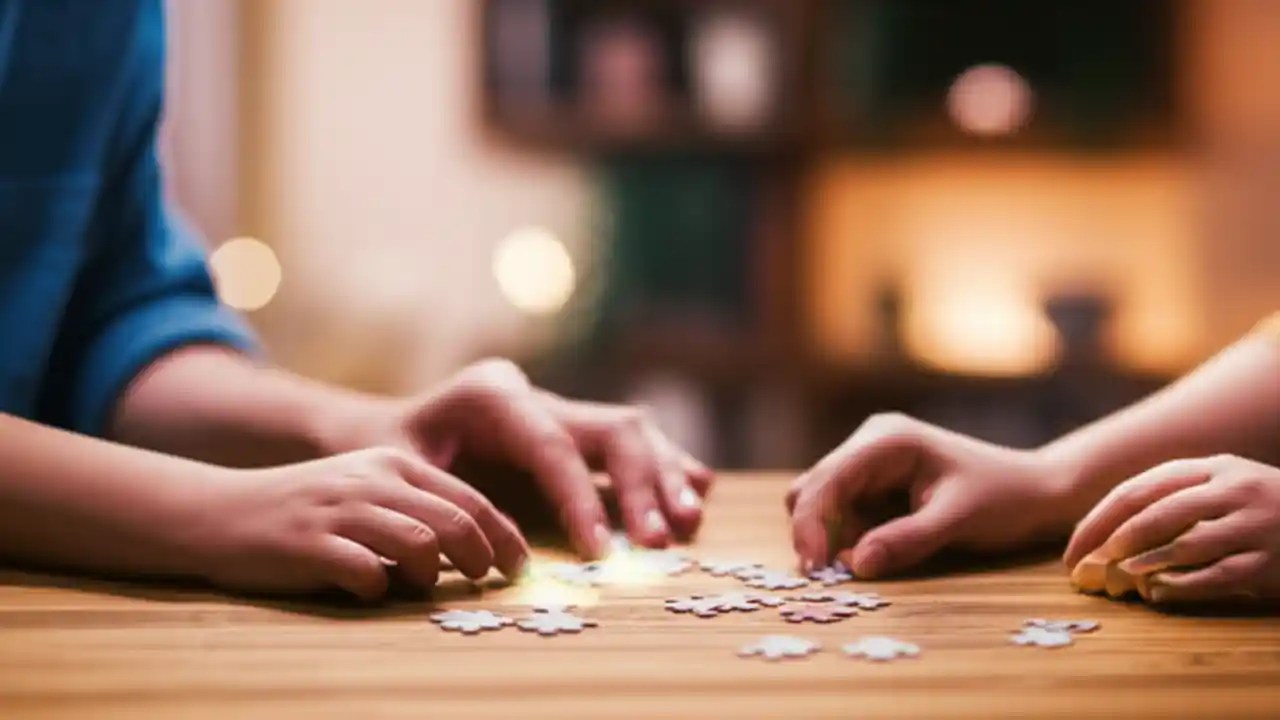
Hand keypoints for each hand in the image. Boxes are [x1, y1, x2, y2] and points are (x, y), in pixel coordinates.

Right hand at [192, 447, 528, 599]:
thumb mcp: (364, 489)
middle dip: (482, 556)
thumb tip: (474, 550)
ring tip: (420, 584)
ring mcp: (340, 511)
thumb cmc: (307, 509)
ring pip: (419, 544)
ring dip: (431, 574)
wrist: (220, 511)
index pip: (468, 498)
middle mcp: (371, 481)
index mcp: (392, 464)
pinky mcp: (309, 544)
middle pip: (454, 521)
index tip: (518, 564)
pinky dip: (379, 589)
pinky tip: (369, 590)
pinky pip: (365, 572)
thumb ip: (414, 508)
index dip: (502, 535)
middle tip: (486, 581)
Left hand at [361, 360, 712, 558]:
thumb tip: (495, 548)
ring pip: (632, 430)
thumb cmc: (384, 454)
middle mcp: (535, 393)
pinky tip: (697, 490)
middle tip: (657, 542)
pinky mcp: (574, 428)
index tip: (601, 550)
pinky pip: (632, 442)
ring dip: (665, 477)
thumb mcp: (395, 472)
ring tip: (688, 523)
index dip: (583, 498)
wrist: (383, 429)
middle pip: (611, 429)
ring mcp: (560, 406)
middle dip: (641, 485)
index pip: (553, 446)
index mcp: (493, 395)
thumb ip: (442, 502)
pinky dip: (666, 466)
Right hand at [788, 413, 1071, 577]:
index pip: (826, 480)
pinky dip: (849, 537)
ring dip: (832, 536)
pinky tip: (874, 552)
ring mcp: (870, 463)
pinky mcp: (876, 484)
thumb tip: (854, 564)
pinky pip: (844, 513)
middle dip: (816, 531)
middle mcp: (870, 443)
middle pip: (813, 489)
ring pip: (823, 503)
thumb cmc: (1005, 498)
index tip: (815, 568)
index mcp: (886, 440)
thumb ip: (905, 540)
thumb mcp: (956, 521)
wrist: (1037, 491)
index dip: (811, 523)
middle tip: (830, 576)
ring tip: (860, 564)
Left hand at [1064, 454, 1279, 604]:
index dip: (1099, 520)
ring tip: (1121, 575)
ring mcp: (1254, 524)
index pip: (1138, 490)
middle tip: (1089, 565)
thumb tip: (1106, 535)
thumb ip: (1173, 499)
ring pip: (1185, 544)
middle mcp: (1232, 490)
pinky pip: (1216, 576)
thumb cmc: (1259, 507)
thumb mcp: (1220, 486)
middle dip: (1113, 541)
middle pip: (1156, 514)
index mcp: (1211, 468)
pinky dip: (1181, 586)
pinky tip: (1158, 592)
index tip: (1075, 547)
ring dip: (1145, 563)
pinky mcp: (1270, 561)